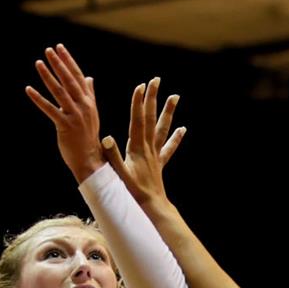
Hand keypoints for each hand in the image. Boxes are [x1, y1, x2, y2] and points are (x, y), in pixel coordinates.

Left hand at [25, 44, 101, 182]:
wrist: (90, 158)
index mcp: (89, 101)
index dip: (68, 61)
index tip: (60, 48)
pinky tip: (28, 89)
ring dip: (48, 76)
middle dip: (59, 63)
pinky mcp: (65, 125)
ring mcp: (75, 115)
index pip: (78, 76)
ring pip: (59, 91)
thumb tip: (88, 78)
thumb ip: (90, 94)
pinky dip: (38, 99)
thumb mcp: (92, 112)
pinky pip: (49, 109)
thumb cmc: (88, 136)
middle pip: (69, 80)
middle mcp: (83, 105)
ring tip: (38, 63)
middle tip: (49, 50)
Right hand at [100, 77, 184, 204]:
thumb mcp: (118, 174)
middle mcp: (148, 148)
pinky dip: (175, 137)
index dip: (138, 103)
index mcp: (136, 148)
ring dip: (168, 112)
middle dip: (153, 99)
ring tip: (174, 96)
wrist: (151, 207)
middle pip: (151, 118)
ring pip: (162, 129)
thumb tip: (106, 137)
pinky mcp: (159, 163)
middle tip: (156, 80)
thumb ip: (112, 155)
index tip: (141, 86)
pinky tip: (182, 129)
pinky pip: (169, 148)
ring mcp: (155, 155)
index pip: (137, 120)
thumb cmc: (133, 193)